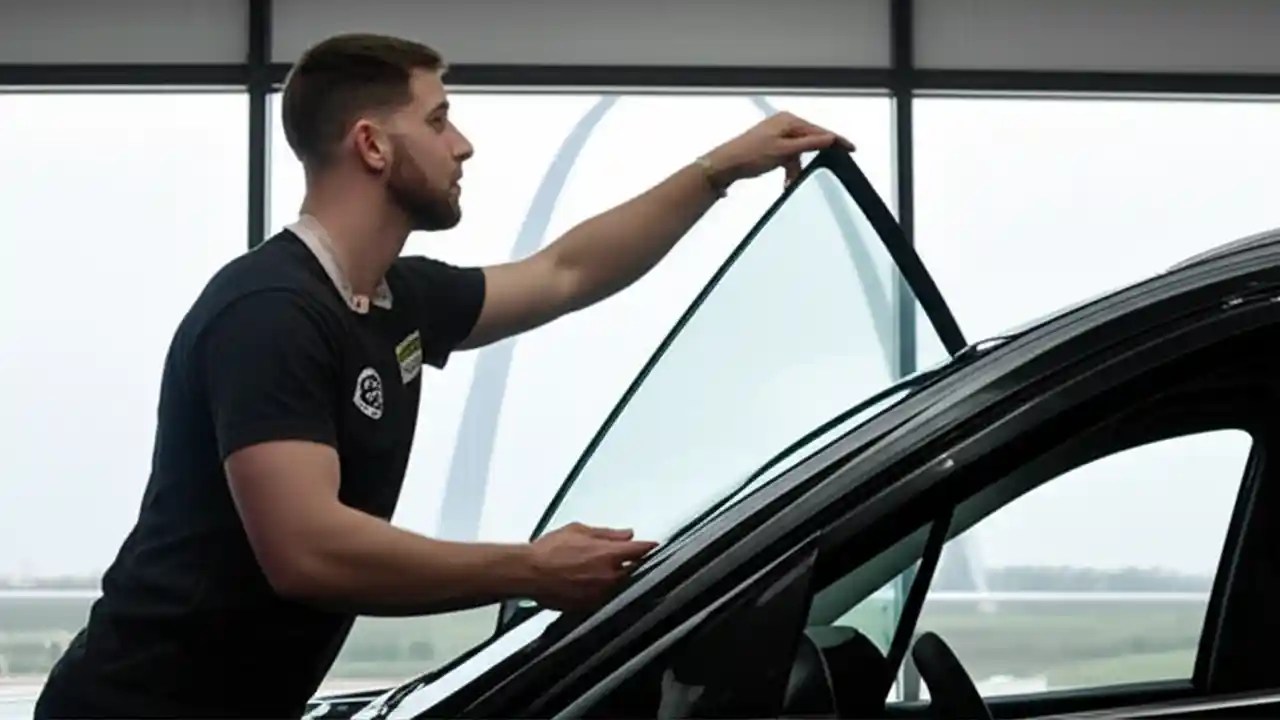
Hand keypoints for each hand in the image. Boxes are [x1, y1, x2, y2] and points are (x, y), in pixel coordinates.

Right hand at [527, 522, 657, 610]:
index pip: (640, 550)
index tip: (653, 545)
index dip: (648, 546)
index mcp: (608, 554)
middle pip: (631, 569)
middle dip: (628, 561)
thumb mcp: (579, 530)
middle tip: (617, 555)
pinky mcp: (589, 606)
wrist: (528, 573)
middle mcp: (608, 576)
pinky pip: (603, 596)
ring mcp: (600, 593)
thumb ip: (607, 534)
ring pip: (618, 583)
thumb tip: (627, 534)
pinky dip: (601, 588)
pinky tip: (586, 580)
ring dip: (614, 575)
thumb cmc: (548, 551)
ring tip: (593, 567)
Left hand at [704, 112, 854, 188]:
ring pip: (798, 151)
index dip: (836, 141)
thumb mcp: (785, 151)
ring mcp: (776, 134)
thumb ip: (809, 144)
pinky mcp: (770, 145)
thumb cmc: (751, 155)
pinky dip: (789, 168)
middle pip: (809, 140)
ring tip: (790, 181)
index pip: (819, 130)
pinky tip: (786, 180)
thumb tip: (830, 138)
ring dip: (796, 168)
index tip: (851, 149)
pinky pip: (787, 156)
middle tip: (826, 168)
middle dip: (812, 159)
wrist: (725, 164)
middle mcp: (784, 123)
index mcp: (788, 121)